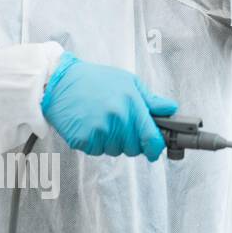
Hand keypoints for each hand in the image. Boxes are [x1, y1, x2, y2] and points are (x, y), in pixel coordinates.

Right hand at [40, 52, 177, 159]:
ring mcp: (99, 130)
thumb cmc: (95, 80)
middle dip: (130, 142)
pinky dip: (94, 143)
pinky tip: (89, 126)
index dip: (155, 149)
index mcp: (131, 104)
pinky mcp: (82, 139)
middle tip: (119, 127)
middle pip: (133, 149)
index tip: (154, 152)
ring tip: (101, 122)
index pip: (151, 137)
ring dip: (111, 142)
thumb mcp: (127, 82)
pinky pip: (96, 151)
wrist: (60, 82)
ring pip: (114, 151)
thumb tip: (171, 109)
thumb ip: (150, 99)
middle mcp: (117, 118)